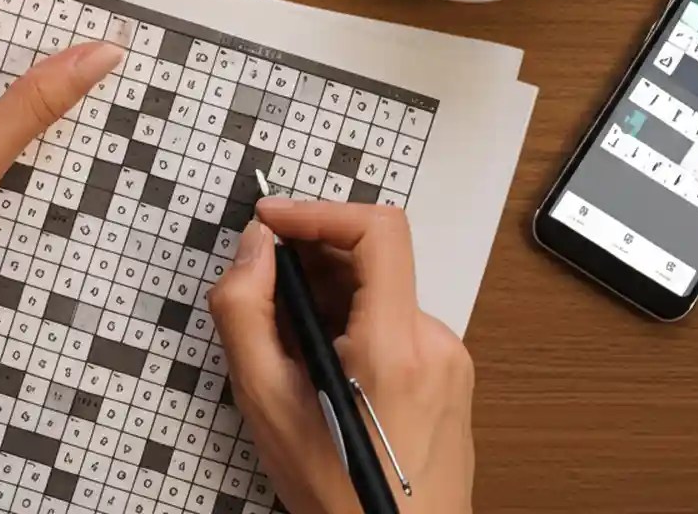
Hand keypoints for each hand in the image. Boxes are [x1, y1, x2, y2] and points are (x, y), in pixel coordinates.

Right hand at [209, 199, 475, 513]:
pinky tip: (325, 372)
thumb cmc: (338, 493)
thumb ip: (246, 313)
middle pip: (373, 260)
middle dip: (312, 263)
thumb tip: (254, 247)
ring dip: (330, 300)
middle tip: (264, 297)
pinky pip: (397, 324)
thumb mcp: (266, 404)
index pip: (376, 230)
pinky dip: (355, 327)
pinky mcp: (451, 373)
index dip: (318, 211)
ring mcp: (451, 357)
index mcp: (396, 344)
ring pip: (381, 295)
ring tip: (289, 350)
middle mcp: (435, 340)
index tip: (272, 221)